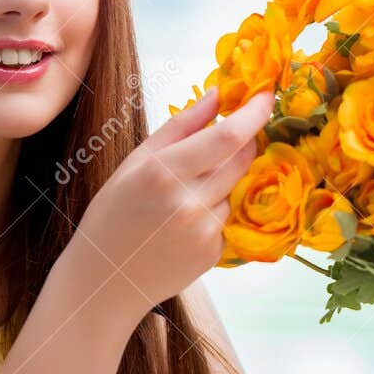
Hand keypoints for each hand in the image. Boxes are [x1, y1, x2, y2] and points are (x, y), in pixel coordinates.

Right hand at [69, 86, 270, 320]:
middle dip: (242, 141)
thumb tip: (218, 95)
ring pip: (236, 188)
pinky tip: (183, 224)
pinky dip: (215, 210)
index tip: (267, 94)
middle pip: (243, 158)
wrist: (106, 280)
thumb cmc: (114, 215)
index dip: (254, 112)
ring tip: (181, 198)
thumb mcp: (135, 162)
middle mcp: (189, 203)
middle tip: (222, 140)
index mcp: (163, 173)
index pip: (227, 136)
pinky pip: (229, 216)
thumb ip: (180, 126)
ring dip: (222, 181)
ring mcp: (205, 231)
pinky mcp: (215, 252)